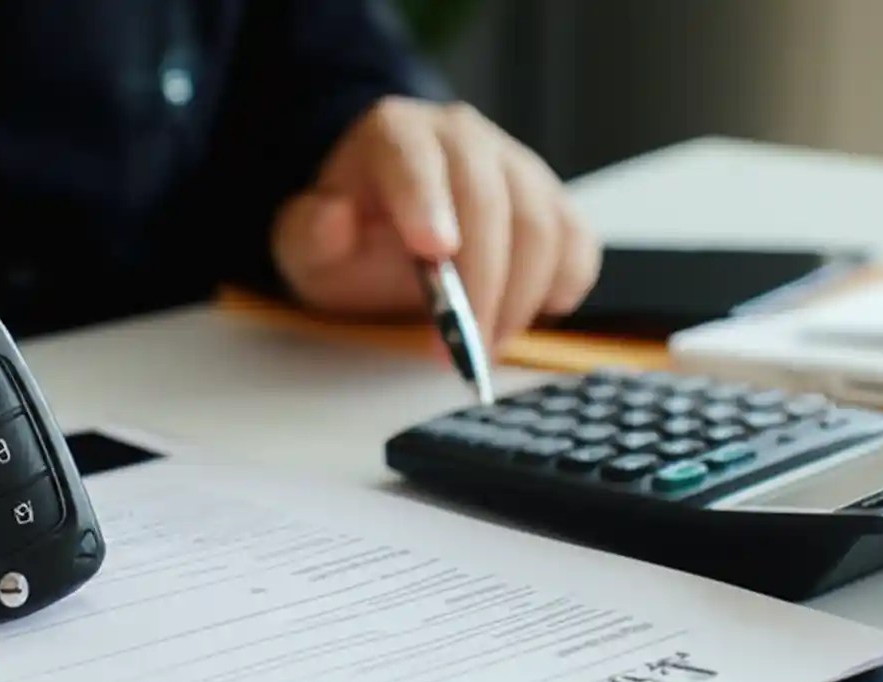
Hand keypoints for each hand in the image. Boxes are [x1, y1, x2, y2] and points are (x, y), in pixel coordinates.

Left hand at [271, 96, 599, 350]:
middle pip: (490, 200)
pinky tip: (525, 316)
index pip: (414, 159)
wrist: (384, 229)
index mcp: (395, 134)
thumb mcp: (306, 244)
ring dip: (519, 298)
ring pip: (541, 224)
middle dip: (479, 282)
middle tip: (461, 345)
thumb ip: (309, 233)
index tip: (434, 252)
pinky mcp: (550, 201)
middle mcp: (462, 137)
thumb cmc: (350, 237)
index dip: (427, 202)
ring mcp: (514, 165)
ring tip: (484, 346)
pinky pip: (576, 241)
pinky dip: (560, 287)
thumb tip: (333, 216)